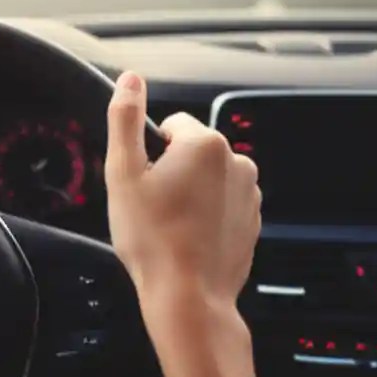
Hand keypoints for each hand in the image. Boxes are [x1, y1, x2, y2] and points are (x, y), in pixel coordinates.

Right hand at [104, 72, 260, 330]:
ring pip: (207, 179)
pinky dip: (206, 216)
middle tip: (152, 207)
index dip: (150, 154)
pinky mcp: (253, 222)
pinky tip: (188, 239)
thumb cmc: (152, 238)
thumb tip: (130, 79)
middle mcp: (237, 161)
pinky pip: (222, 205)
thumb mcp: (123, 173)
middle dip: (171, 172)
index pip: (171, 126)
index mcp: (206, 143)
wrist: (189, 297)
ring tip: (170, 226)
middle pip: (191, 152)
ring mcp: (250, 194)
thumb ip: (126, 119)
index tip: (143, 184)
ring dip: (190, 194)